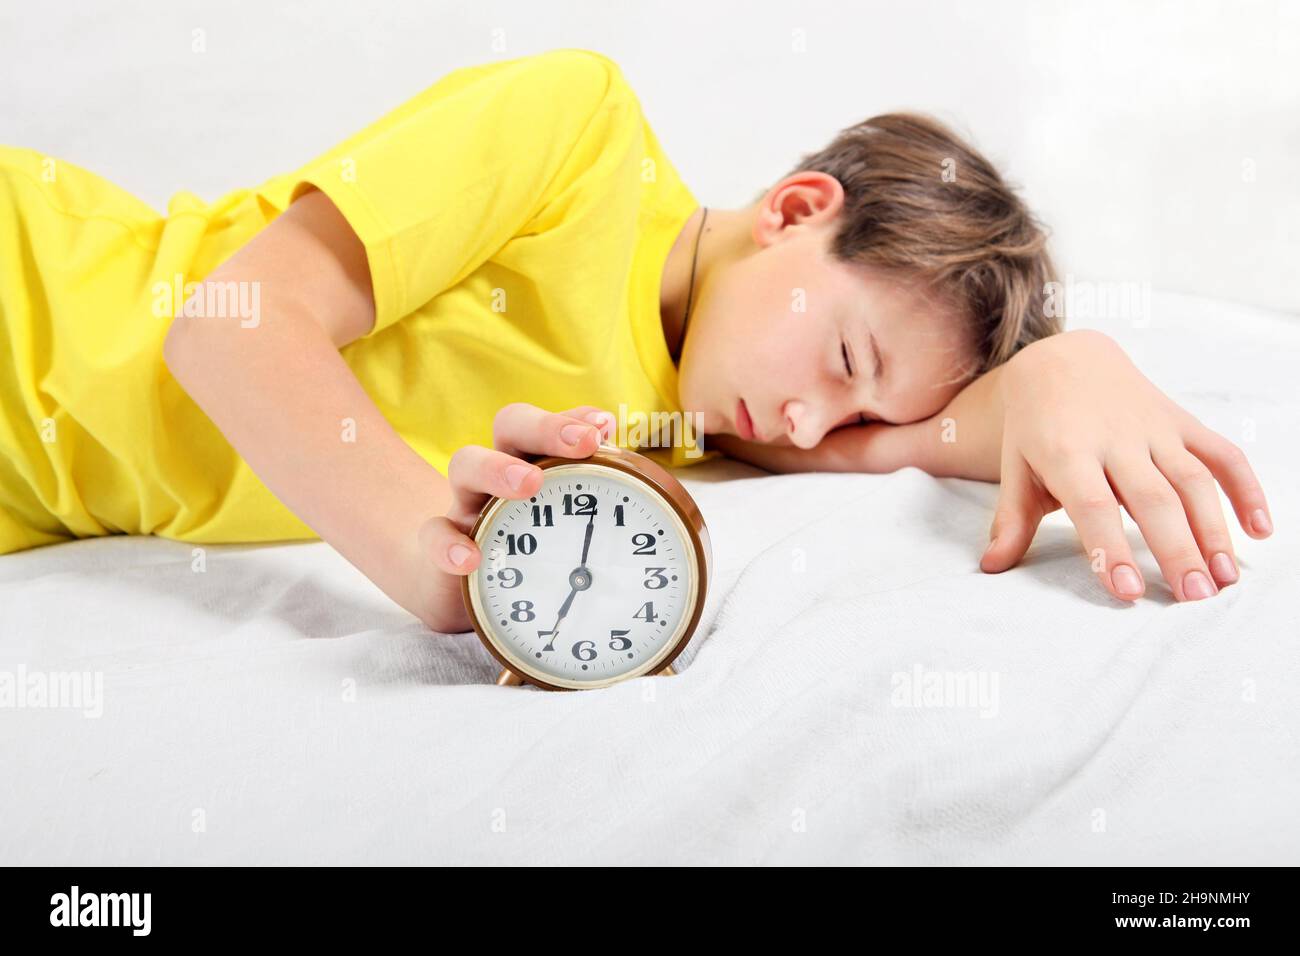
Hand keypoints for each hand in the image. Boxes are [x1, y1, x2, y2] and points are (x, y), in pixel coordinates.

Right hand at [413, 402, 616, 631]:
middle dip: (546, 428)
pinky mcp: (441, 546)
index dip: (572, 417)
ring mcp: (465, 506)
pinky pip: (435, 536)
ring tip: (528, 484)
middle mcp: (497, 474)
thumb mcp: (567, 529)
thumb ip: (599, 508)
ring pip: (466, 465)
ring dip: (499, 469)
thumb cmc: (528, 551)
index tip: (604, 425)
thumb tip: (655, 500)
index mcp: (532, 463)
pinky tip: (469, 558)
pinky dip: (450, 544)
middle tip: (582, 443)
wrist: (464, 592)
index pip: (548, 425)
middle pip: (510, 427)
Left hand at [981, 329, 1272, 601]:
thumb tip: (991, 567)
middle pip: (1152, 498)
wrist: (1063, 360)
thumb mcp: (1015, 467)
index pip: (1092, 505)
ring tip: (1223, 579)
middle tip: (1193, 597)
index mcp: (1066, 451)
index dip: (1111, 548)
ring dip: (1214, 529)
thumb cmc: (1035, 427)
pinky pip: (1222, 454)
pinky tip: (1259, 530)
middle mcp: (1115, 438)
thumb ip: (1010, 520)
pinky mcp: (1182, 422)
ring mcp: (1154, 428)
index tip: (1129, 591)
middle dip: (1175, 549)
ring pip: (1192, 479)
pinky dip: (1246, 488)